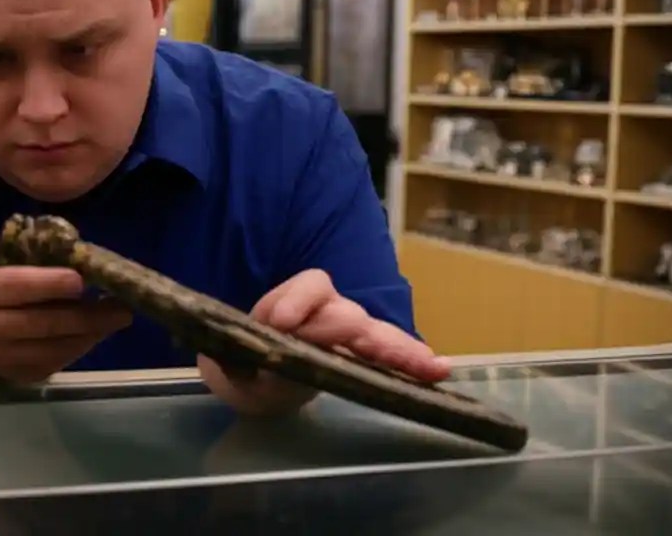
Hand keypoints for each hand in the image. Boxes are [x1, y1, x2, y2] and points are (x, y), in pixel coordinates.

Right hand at [0, 256, 132, 382]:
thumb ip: (20, 256)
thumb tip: (73, 246)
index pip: (18, 287)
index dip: (51, 284)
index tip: (82, 280)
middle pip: (43, 323)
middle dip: (88, 316)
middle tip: (122, 307)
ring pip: (51, 349)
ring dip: (89, 335)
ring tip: (115, 319)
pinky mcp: (10, 375)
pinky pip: (50, 365)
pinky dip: (76, 350)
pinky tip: (92, 335)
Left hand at [199, 269, 450, 415]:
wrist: (253, 385)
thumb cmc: (245, 366)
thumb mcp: (235, 361)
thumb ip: (241, 352)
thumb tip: (264, 344)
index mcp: (292, 306)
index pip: (310, 286)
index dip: (298, 300)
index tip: (281, 322)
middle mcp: (328, 311)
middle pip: (345, 312)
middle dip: (347, 327)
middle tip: (355, 338)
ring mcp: (351, 332)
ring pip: (374, 332)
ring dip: (396, 347)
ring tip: (425, 364)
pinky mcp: (367, 355)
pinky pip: (392, 353)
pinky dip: (412, 360)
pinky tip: (436, 371)